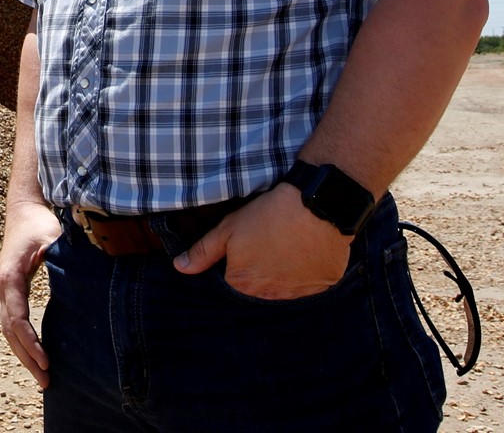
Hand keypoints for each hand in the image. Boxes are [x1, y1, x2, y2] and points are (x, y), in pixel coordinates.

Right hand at [0, 200, 60, 386]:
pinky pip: (13, 323)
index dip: (31, 343)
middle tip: (46, 381)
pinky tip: (37, 355)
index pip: (18, 319)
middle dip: (27, 358)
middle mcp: (2, 287)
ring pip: (9, 331)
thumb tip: (82, 281)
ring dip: (24, 354)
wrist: (23, 210)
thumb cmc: (39, 224)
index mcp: (10, 279)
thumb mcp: (52, 239)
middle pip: (11, 332)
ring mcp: (4, 290)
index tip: (46, 361)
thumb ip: (61, 259)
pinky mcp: (10, 291)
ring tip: (43, 377)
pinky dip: (23, 342)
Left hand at [172, 185, 351, 299]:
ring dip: (282, 275)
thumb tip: (180, 268)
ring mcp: (299, 294)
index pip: (231, 286)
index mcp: (243, 285)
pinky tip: (304, 253)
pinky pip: (311, 285)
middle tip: (266, 246)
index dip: (235, 267)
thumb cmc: (269, 216)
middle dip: (258, 274)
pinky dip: (306, 273)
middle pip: (258, 291)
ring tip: (285, 248)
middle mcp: (271, 297)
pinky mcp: (323, 286)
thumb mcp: (228, 229)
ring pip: (284, 289)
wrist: (317, 206)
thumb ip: (203, 252)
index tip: (243, 251)